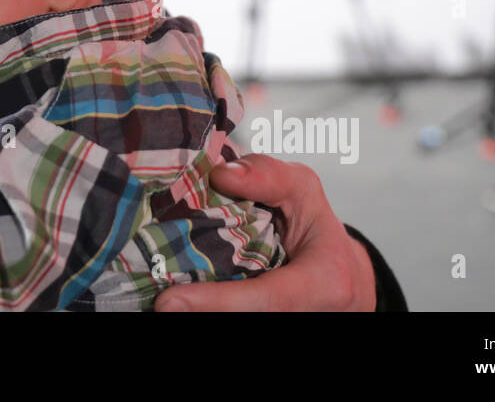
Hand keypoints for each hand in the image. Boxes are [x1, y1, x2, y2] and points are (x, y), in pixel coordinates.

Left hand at [154, 154, 375, 310]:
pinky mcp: (269, 319)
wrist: (337, 274)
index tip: (170, 300)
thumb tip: (221, 173)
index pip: (268, 299)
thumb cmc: (316, 228)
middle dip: (199, 310)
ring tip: (160, 298)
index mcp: (324, 282)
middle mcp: (308, 313)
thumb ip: (268, 176)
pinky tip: (179, 300)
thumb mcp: (303, 190)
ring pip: (233, 319)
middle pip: (246, 316)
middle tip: (157, 300)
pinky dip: (204, 307)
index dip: (218, 302)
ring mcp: (288, 321)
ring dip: (198, 311)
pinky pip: (232, 316)